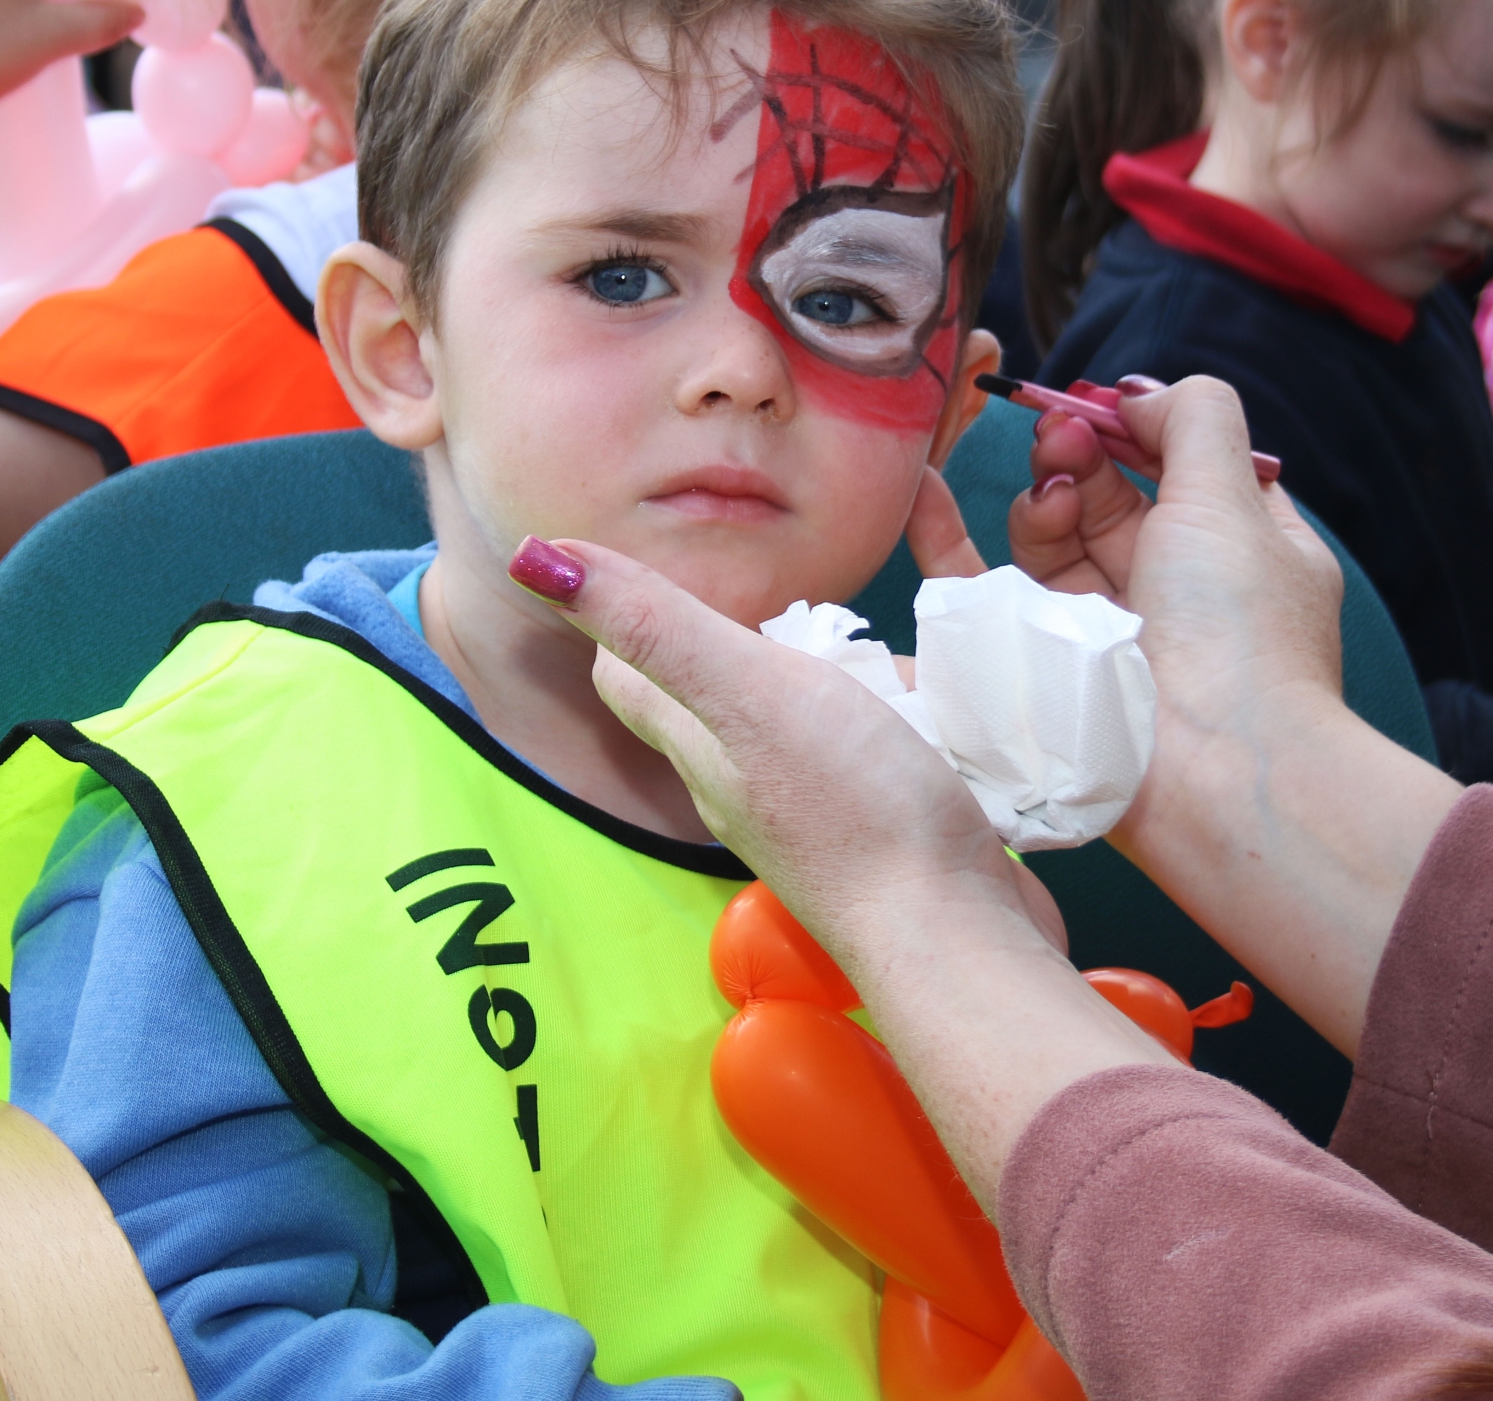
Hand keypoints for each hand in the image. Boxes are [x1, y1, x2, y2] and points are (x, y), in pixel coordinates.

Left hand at [515, 536, 1168, 1208]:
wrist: (957, 935)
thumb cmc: (852, 806)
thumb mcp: (749, 693)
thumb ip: (658, 628)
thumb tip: (536, 560)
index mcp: (700, 747)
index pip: (628, 674)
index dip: (622, 612)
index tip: (637, 557)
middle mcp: (744, 783)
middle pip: (707, 694)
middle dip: (718, 631)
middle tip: (749, 569)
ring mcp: (815, 811)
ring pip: (790, 722)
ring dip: (809, 668)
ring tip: (847, 617)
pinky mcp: (881, 826)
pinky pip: (864, 748)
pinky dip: (879, 706)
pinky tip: (917, 688)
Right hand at [910, 375, 1345, 743]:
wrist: (1207, 775)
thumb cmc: (1236, 633)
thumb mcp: (1235, 500)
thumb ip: (1195, 419)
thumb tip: (1137, 395)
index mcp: (1239, 551)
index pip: (1182, 470)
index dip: (1137, 432)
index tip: (1100, 409)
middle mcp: (1171, 591)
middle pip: (1107, 499)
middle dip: (1080, 457)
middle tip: (1058, 443)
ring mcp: (1103, 631)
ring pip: (1049, 540)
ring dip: (1040, 498)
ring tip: (1049, 499)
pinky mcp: (1039, 662)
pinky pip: (984, 590)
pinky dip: (948, 536)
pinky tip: (926, 487)